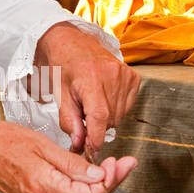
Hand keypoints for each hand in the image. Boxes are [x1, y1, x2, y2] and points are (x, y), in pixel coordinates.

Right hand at [0, 121, 136, 192]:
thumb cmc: (2, 142)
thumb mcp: (43, 145)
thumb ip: (73, 165)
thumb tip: (101, 176)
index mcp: (43, 188)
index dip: (112, 181)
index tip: (123, 163)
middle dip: (108, 184)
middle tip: (120, 163)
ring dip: (95, 189)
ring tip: (106, 167)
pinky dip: (79, 192)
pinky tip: (84, 176)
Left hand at [34, 22, 140, 158]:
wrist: (72, 42)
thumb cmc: (63, 66)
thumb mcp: (59, 94)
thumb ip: (69, 121)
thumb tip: (79, 144)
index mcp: (90, 77)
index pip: (99, 116)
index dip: (96, 138)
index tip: (92, 150)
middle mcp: (112, 74)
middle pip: (109, 119)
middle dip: (96, 125)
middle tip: (83, 113)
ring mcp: (125, 75)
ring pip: (119, 116)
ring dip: (106, 117)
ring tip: (92, 102)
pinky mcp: (134, 77)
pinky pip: (127, 107)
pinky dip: (115, 108)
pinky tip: (104, 97)